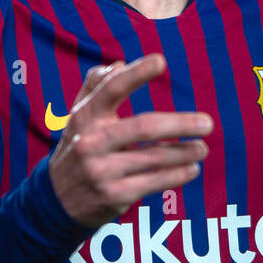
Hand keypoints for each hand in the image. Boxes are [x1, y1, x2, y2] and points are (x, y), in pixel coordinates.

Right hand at [48, 54, 210, 229]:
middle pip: (142, 128)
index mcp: (85, 117)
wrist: (55, 201)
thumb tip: (119, 65)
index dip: (135, 74)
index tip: (160, 61)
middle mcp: (91, 142)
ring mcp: (102, 171)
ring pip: (153, 158)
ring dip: (184, 152)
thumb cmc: (78, 147)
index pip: (110, 89)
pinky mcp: (113, 196)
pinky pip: (153, 183)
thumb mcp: (78, 117)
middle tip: (207, 123)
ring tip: (202, 147)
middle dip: (179, 124)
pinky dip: (177, 175)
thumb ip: (95, 86)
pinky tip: (191, 169)